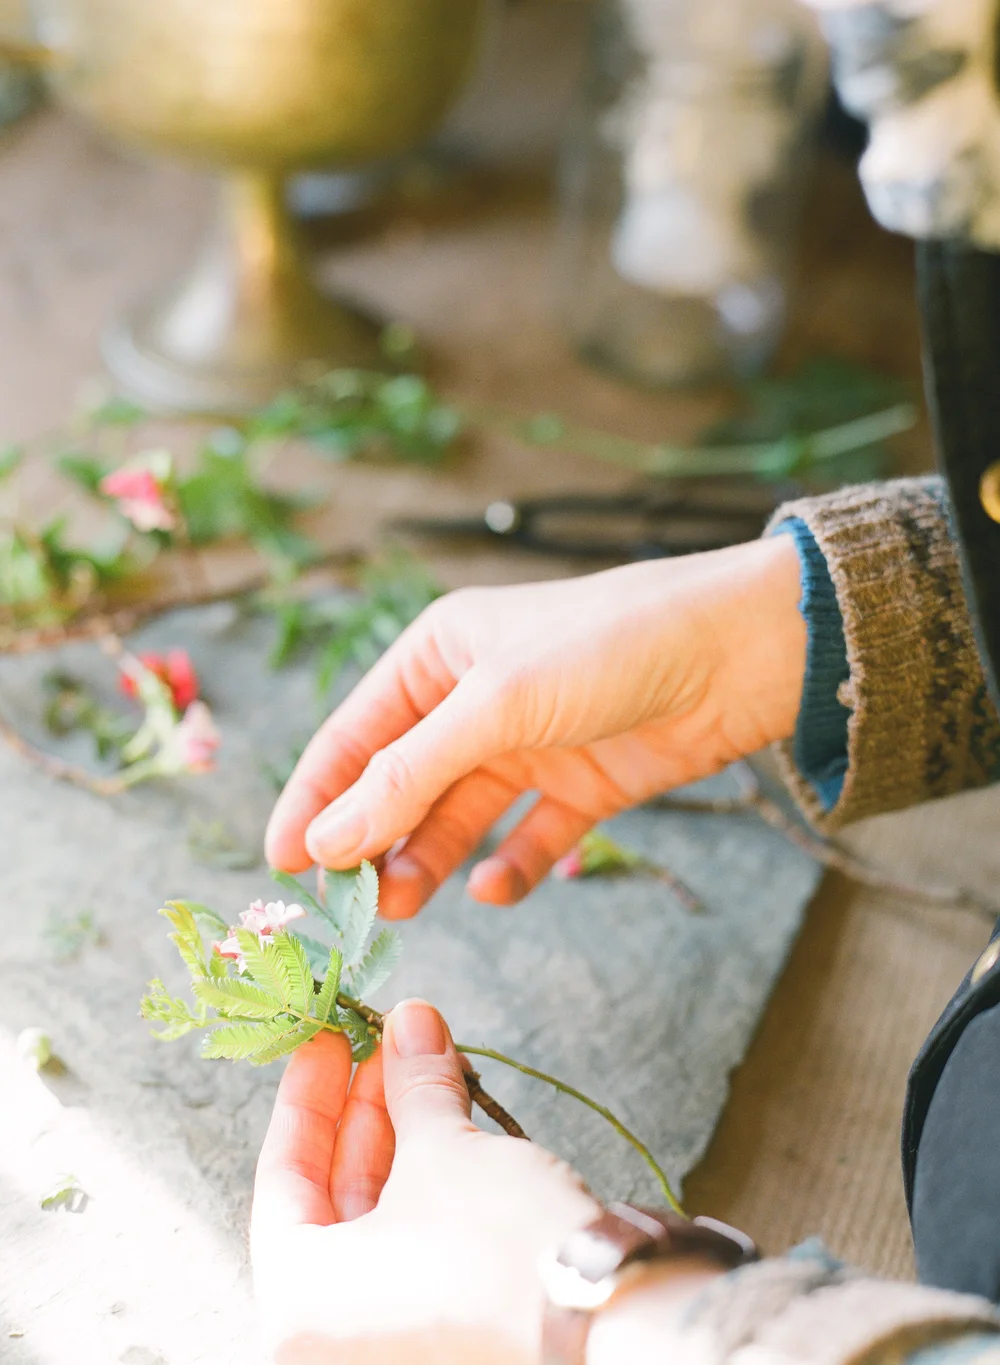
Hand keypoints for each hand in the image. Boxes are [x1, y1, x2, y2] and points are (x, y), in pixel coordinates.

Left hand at [250, 999, 602, 1364]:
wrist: (610, 1321)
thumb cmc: (500, 1250)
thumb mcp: (445, 1151)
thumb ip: (415, 1083)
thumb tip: (409, 1020)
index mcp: (302, 1304)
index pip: (282, 1178)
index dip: (309, 1096)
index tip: (328, 1038)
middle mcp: (335, 1335)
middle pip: (335, 1198)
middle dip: (369, 1109)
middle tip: (388, 1044)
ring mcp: (394, 1339)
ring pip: (383, 1220)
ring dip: (407, 1137)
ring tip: (431, 1066)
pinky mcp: (450, 1331)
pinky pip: (421, 1246)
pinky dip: (434, 1182)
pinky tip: (457, 1120)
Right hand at [266, 537, 804, 917]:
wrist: (739, 652)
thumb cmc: (606, 648)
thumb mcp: (496, 705)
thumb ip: (408, 776)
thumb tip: (323, 841)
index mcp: (439, 656)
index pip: (354, 736)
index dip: (313, 798)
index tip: (280, 864)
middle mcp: (476, 701)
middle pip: (401, 784)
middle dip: (370, 840)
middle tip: (347, 904)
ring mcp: (530, 746)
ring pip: (459, 818)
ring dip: (428, 861)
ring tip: (401, 906)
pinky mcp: (581, 786)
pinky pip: (530, 838)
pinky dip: (510, 867)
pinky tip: (496, 889)